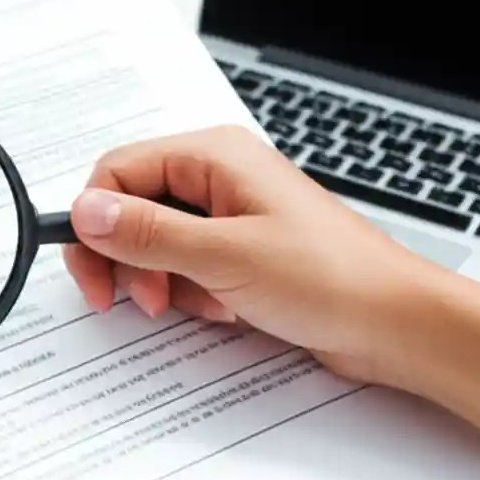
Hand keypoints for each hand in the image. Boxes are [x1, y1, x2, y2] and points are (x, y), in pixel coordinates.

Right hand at [63, 124, 444, 385]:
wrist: (395, 324)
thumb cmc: (330, 278)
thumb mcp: (224, 256)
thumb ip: (147, 233)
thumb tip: (85, 211)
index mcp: (214, 156)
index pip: (119, 171)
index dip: (96, 222)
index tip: (95, 272)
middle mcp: (218, 176)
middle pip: (132, 207)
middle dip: (129, 259)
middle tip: (141, 299)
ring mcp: (229, 213)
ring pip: (155, 242)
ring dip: (164, 282)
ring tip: (202, 303)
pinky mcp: (239, 249)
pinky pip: (185, 266)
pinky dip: (192, 293)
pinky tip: (226, 307)